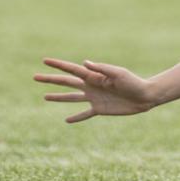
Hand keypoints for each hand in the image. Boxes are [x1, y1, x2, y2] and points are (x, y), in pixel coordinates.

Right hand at [36, 58, 159, 123]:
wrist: (145, 96)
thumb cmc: (133, 82)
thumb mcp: (119, 73)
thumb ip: (102, 69)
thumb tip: (85, 63)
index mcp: (93, 76)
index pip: (72, 69)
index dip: (58, 65)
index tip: (44, 60)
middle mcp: (91, 86)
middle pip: (66, 82)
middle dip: (51, 80)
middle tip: (35, 76)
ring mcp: (94, 98)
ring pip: (71, 98)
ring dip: (58, 97)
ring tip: (45, 97)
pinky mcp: (100, 109)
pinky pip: (85, 114)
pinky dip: (76, 117)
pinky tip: (66, 120)